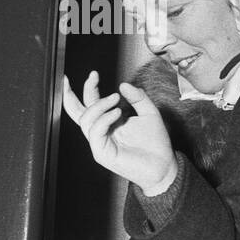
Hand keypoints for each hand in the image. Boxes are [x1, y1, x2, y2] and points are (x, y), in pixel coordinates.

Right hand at [63, 71, 177, 194]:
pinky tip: (118, 113)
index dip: (89, 88)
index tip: (94, 74)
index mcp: (109, 122)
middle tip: (91, 77)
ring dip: (99, 105)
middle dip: (75, 93)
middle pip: (77, 112)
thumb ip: (138, 98)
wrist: (164, 166)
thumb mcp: (150, 114)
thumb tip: (123, 85)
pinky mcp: (102, 153)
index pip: (90, 103)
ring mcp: (99, 143)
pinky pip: (95, 132)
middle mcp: (101, 132)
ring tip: (116, 99)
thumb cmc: (156, 143)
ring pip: (85, 120)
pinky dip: (104, 119)